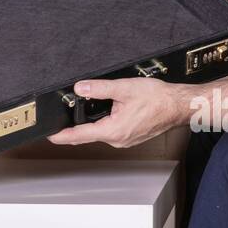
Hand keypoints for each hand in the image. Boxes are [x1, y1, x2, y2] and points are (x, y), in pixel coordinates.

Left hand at [46, 77, 186, 147]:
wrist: (179, 106)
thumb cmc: (158, 99)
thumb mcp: (124, 89)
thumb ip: (99, 88)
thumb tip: (80, 88)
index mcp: (113, 130)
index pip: (79, 135)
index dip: (61, 135)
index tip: (49, 135)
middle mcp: (118, 139)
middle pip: (88, 135)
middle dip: (75, 127)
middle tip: (63, 118)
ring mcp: (125, 140)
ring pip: (101, 133)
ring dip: (92, 124)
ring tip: (86, 112)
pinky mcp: (131, 137)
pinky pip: (112, 132)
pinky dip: (104, 124)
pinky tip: (107, 113)